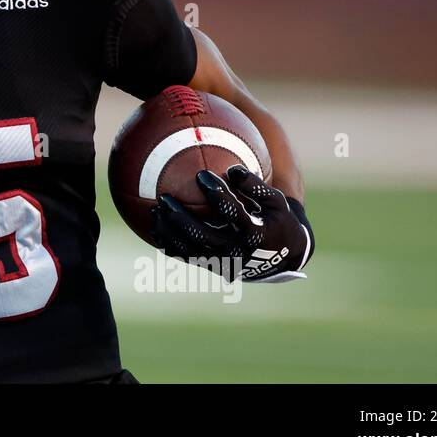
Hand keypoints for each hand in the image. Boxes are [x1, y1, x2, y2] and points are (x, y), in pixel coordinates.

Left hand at [150, 164, 314, 282]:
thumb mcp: (276, 202)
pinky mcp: (214, 268)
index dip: (216, 193)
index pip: (231, 211)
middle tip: (164, 197)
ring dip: (169, 231)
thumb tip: (232, 169)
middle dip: (180, 216)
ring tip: (154, 211)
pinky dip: (169, 245)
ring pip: (189, 249)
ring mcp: (224, 263)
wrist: (282, 258)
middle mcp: (238, 252)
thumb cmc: (277, 220)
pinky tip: (156, 228)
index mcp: (255, 233)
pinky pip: (187, 257)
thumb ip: (255, 186)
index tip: (201, 175)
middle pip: (202, 235)